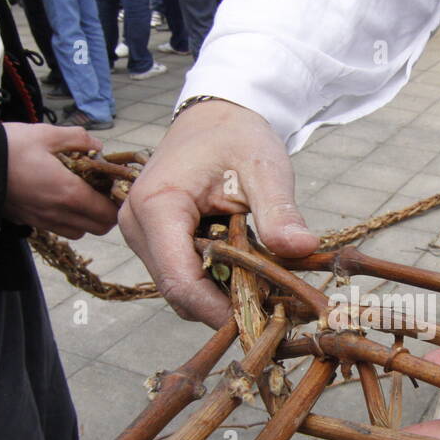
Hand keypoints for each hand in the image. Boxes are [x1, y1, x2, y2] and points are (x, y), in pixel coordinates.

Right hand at [2, 122, 118, 239]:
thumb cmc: (9, 147)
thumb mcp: (46, 133)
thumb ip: (77, 138)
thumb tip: (97, 145)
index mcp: (69, 193)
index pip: (109, 213)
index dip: (117, 201)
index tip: (113, 185)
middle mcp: (59, 214)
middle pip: (98, 228)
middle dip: (106, 212)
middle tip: (101, 190)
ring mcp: (43, 221)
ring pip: (79, 232)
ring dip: (87, 218)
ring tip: (81, 196)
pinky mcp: (28, 222)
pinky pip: (58, 229)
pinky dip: (67, 220)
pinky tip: (59, 199)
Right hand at [121, 99, 317, 325]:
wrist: (215, 119)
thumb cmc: (237, 136)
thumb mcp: (265, 167)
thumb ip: (279, 211)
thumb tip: (302, 248)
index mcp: (156, 205)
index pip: (180, 281)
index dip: (218, 310)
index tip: (262, 320)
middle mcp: (136, 225)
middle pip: (177, 292)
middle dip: (224, 306)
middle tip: (273, 306)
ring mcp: (140, 235)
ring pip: (178, 290)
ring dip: (219, 296)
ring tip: (263, 286)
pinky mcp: (151, 241)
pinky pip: (181, 277)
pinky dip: (213, 283)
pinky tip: (245, 273)